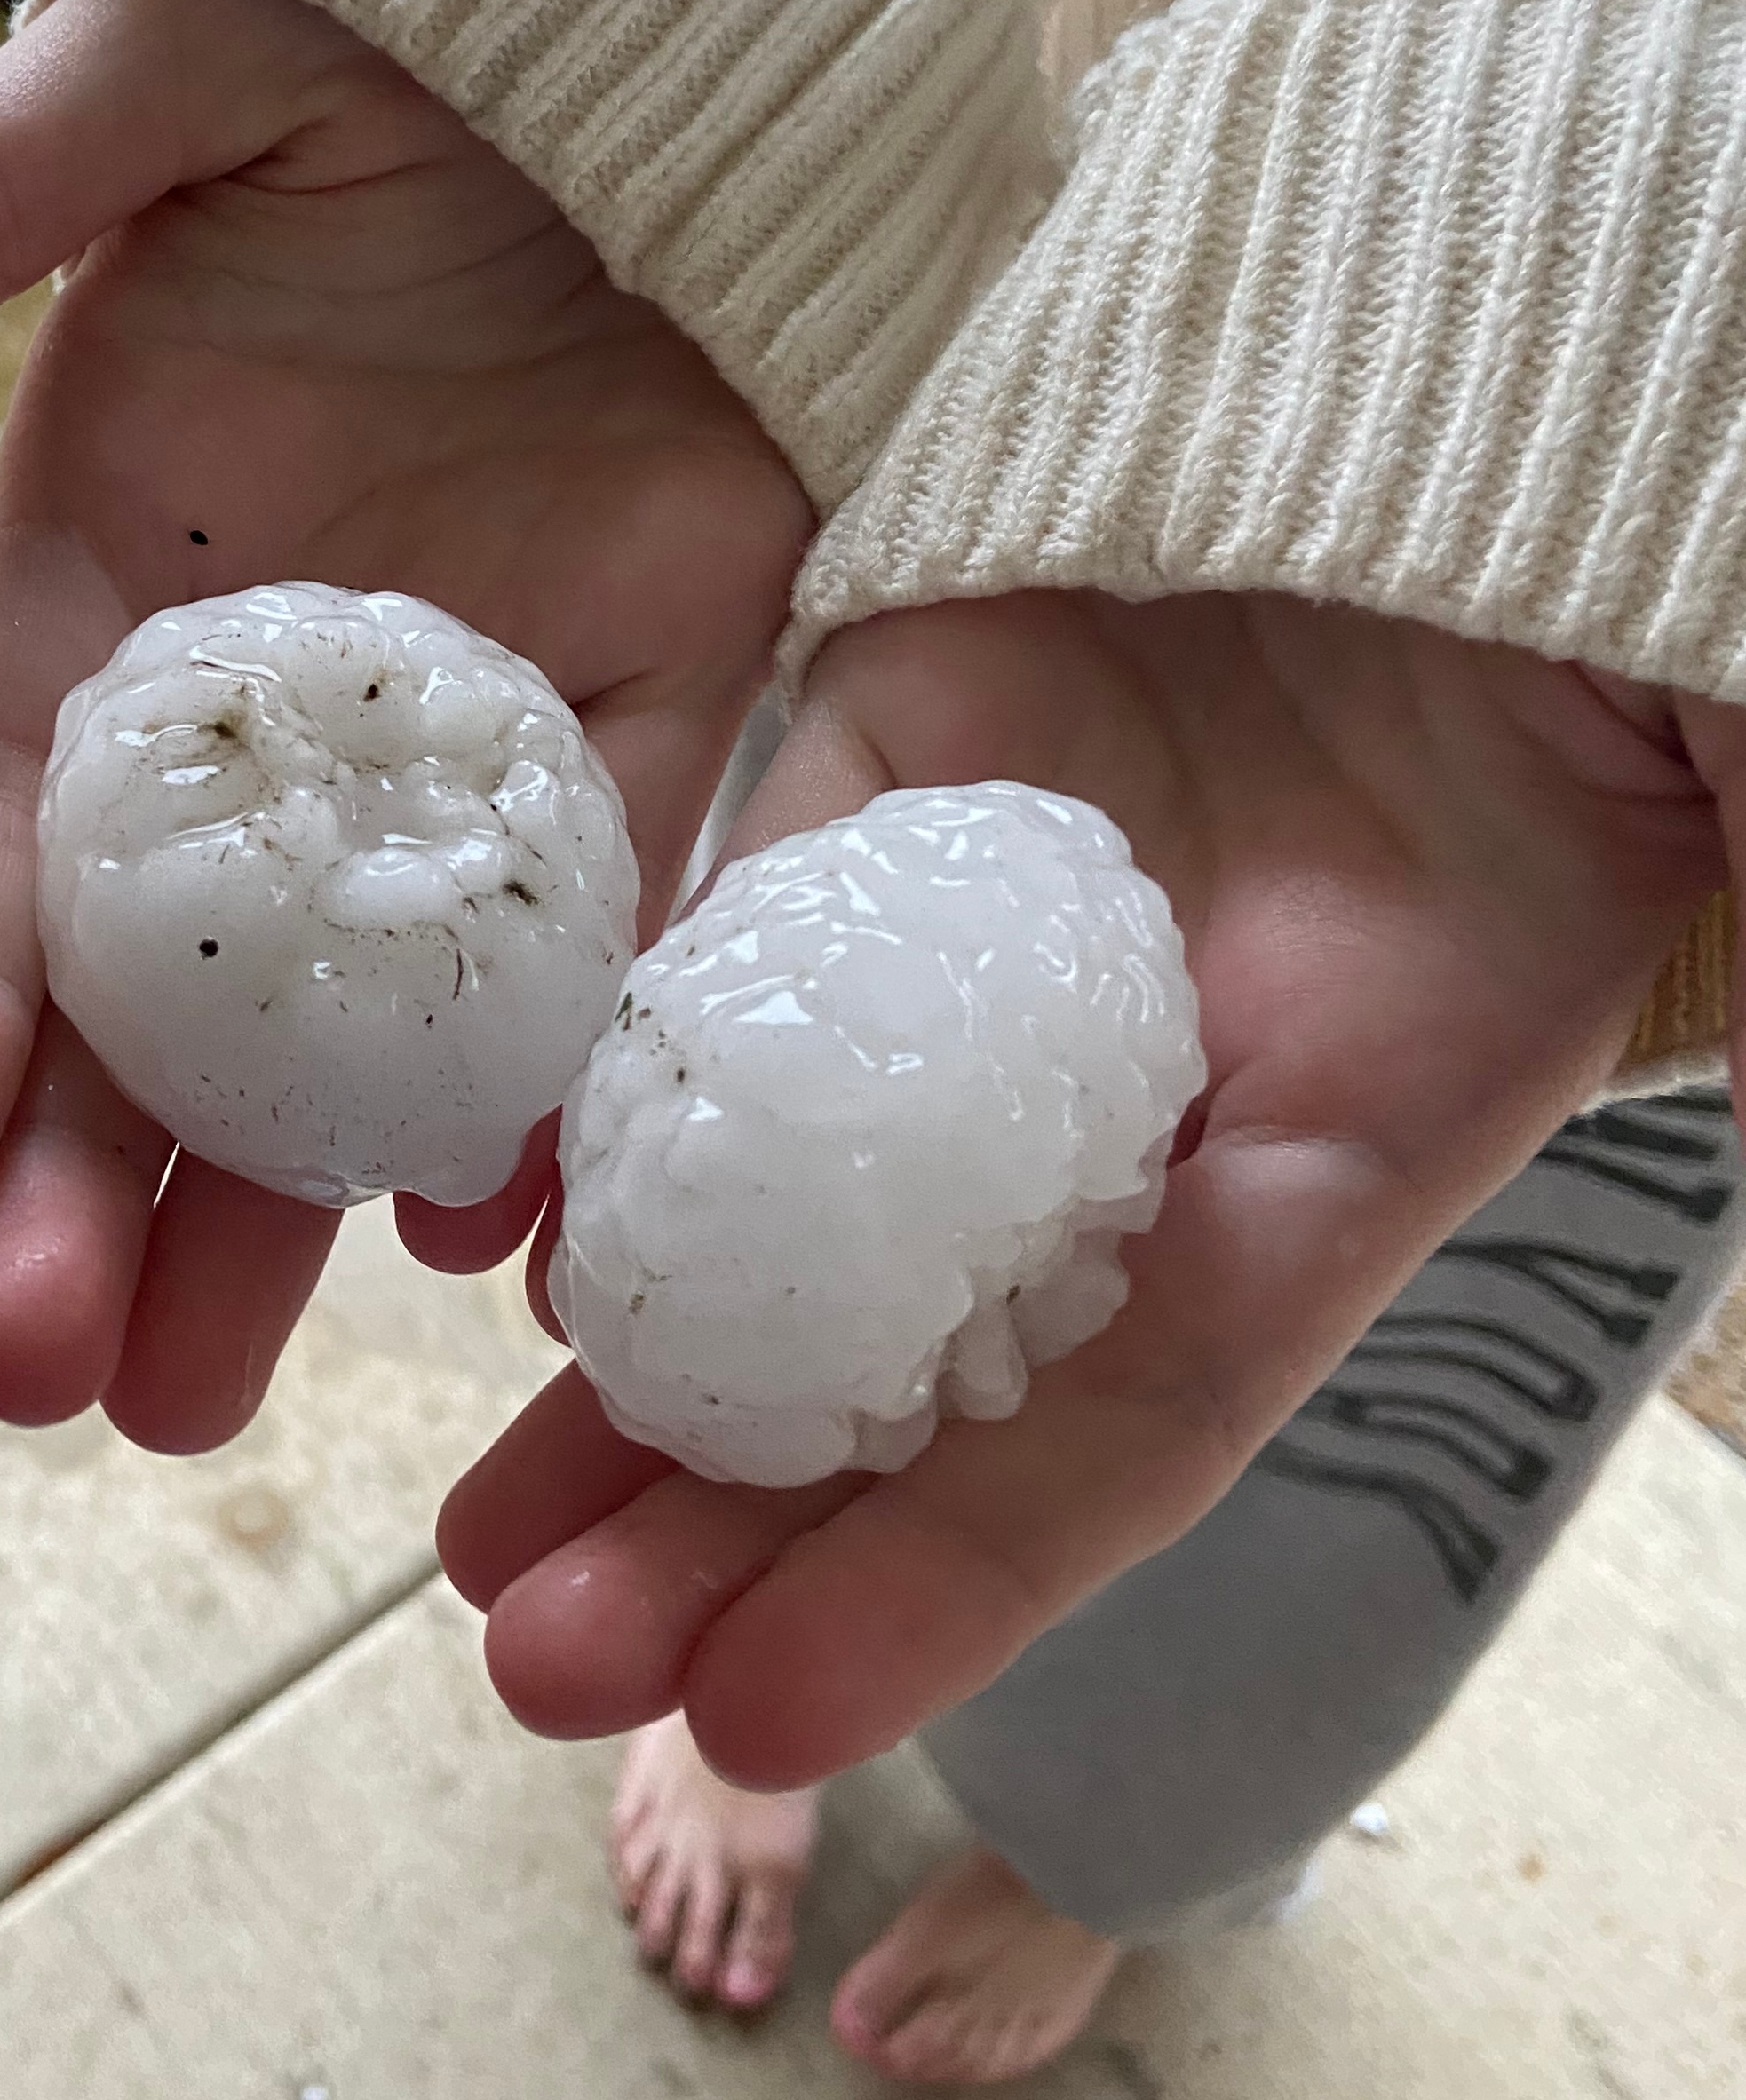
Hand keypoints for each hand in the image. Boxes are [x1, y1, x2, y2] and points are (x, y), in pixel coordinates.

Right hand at [0, 0, 809, 1447]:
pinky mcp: (669, 706)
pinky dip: (559, 1084)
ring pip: (354, 1026)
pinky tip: (505, 1237)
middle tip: (33, 1384)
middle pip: (148, 1000)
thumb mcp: (161, 72)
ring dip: (275, 1218)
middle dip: (76, 1193)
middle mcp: (271, 708)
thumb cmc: (392, 3)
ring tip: (200, 1406)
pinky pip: (612, 932)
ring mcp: (473, 732)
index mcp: (107, 577)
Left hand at [438, 590, 1744, 1782]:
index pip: (1117, 1427)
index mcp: (1332, 1147)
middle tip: (528, 1663)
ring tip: (477, 1537)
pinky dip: (620, 1086)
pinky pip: (726, 935)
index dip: (943, 1586)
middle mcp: (1135, 1077)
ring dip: (629, 1373)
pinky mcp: (891, 745)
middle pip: (902, 1361)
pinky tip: (501, 1220)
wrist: (1504, 378)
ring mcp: (997, 920)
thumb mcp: (1706, 840)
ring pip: (777, 1186)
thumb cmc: (1623, 622)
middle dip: (720, 1531)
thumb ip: (1711, 975)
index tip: (755, 1722)